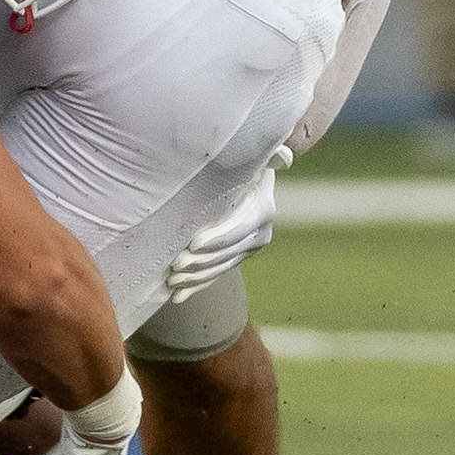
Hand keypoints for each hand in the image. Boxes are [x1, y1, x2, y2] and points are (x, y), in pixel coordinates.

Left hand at [166, 148, 286, 302]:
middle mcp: (260, 232)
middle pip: (227, 253)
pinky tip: (177, 299)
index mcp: (262, 208)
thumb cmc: (241, 161)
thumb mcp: (250, 156)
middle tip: (174, 265)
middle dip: (200, 262)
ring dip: (195, 277)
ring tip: (171, 281)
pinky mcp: (237, 257)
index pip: (239, 229)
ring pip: (220, 268)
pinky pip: (216, 275)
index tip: (191, 245)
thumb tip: (284, 157)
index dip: (216, 239)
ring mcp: (249, 248)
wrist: (245, 176)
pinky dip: (196, 287)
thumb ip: (265, 155)